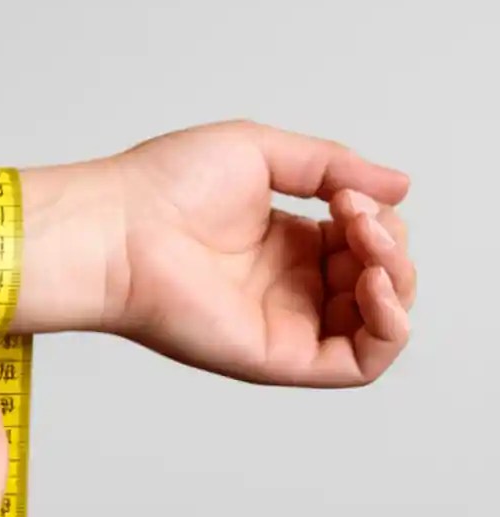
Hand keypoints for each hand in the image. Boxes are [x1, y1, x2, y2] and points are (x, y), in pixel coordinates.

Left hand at [97, 119, 414, 386]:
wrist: (115, 226)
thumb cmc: (162, 186)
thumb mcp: (261, 152)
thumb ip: (332, 165)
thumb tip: (400, 186)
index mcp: (282, 242)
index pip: (361, 243)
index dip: (376, 218)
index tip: (347, 194)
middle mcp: (286, 287)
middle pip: (377, 282)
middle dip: (389, 244)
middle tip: (354, 214)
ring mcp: (283, 323)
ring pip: (376, 323)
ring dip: (397, 280)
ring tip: (368, 243)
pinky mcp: (277, 356)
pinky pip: (357, 364)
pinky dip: (388, 328)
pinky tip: (374, 283)